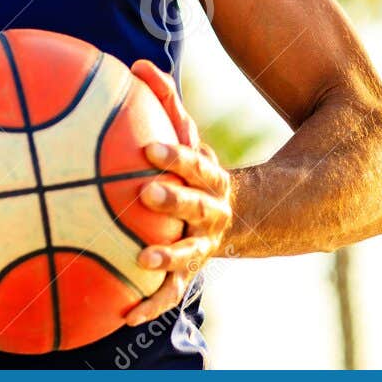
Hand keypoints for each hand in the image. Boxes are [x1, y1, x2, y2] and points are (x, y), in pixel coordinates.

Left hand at [123, 59, 232, 326]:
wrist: (257, 218)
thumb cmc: (203, 169)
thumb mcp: (191, 136)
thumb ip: (166, 102)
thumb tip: (136, 64)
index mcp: (214, 179)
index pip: (197, 164)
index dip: (177, 157)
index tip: (150, 149)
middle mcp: (215, 213)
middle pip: (198, 206)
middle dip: (175, 200)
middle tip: (146, 193)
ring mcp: (207, 244)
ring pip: (190, 253)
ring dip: (167, 257)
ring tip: (140, 259)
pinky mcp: (193, 269)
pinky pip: (172, 290)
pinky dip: (151, 304)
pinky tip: (123, 318)